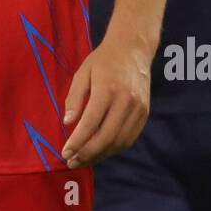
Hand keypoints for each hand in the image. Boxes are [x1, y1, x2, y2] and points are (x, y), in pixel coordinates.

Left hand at [60, 35, 151, 167]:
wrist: (133, 49)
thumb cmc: (103, 60)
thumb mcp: (82, 73)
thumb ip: (74, 98)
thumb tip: (67, 123)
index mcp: (107, 89)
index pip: (90, 123)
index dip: (77, 142)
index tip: (65, 152)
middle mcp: (125, 101)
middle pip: (106, 137)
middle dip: (87, 154)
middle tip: (72, 162)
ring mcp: (138, 109)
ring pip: (119, 142)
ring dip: (101, 155)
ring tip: (84, 160)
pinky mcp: (145, 113)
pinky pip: (129, 138)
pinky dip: (114, 149)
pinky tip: (100, 151)